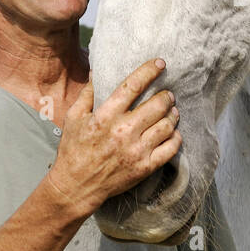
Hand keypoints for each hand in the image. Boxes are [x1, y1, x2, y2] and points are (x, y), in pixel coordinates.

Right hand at [45, 58, 181, 215]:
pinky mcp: (145, 167)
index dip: (149, 71)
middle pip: (157, 105)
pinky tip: (173, 132)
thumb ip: (88, 93)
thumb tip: (98, 71)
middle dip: (166, 95)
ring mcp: (136, 150)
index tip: (160, 63)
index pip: (133, 86)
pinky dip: (175, 138)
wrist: (76, 186)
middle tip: (167, 94)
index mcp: (105, 116)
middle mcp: (123, 131)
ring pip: (167, 125)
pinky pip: (170, 148)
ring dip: (172, 114)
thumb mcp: (73, 117)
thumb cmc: (74, 150)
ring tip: (172, 111)